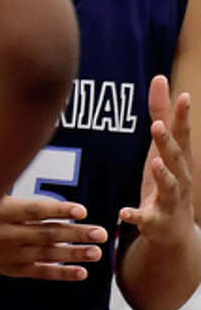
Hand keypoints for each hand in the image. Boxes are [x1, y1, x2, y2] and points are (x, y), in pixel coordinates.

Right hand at [0, 197, 106, 280]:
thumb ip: (16, 192)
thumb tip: (42, 180)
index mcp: (1, 211)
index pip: (35, 210)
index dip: (58, 211)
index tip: (82, 211)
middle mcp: (6, 234)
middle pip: (46, 234)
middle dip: (76, 234)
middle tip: (101, 233)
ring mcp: (9, 253)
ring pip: (47, 253)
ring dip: (73, 253)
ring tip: (97, 252)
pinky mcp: (12, 268)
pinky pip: (40, 272)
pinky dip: (60, 272)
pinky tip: (81, 272)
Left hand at [121, 75, 194, 247]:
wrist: (176, 231)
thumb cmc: (169, 179)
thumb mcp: (164, 146)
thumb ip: (161, 114)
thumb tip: (159, 78)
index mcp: (179, 159)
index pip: (182, 135)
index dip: (183, 116)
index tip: (184, 96)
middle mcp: (180, 177)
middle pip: (175, 157)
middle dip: (168, 142)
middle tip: (158, 125)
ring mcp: (169, 199)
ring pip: (169, 186)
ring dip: (163, 175)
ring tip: (155, 163)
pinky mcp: (155, 220)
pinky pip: (145, 217)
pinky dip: (136, 214)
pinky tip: (125, 211)